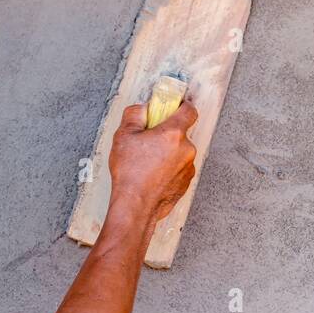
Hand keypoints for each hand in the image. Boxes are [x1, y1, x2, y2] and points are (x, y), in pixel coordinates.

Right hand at [108, 100, 197, 223]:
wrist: (136, 206)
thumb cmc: (130, 174)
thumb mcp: (124, 136)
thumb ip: (135, 115)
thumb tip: (142, 109)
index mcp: (173, 134)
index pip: (189, 111)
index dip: (182, 106)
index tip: (174, 106)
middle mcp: (186, 149)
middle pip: (180, 134)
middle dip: (165, 135)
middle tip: (148, 141)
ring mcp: (188, 167)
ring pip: (179, 152)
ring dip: (167, 153)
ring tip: (147, 162)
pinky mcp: (186, 182)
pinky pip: (178, 168)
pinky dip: (168, 169)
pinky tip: (152, 175)